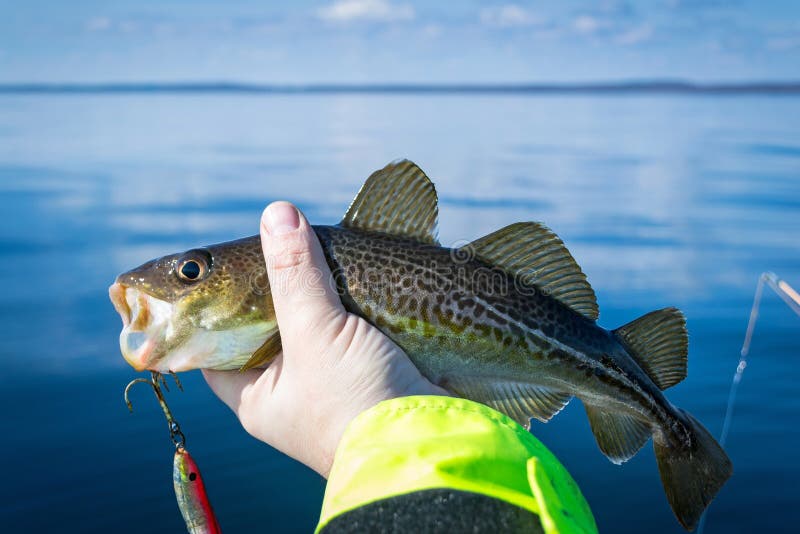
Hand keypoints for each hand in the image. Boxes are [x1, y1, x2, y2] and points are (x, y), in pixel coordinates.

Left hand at [203, 201, 447, 476]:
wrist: (431, 441)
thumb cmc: (355, 404)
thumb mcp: (315, 333)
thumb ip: (295, 274)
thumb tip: (277, 214)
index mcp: (258, 397)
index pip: (216, 347)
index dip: (213, 308)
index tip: (221, 270)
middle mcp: (290, 394)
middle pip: (268, 329)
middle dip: (275, 291)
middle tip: (278, 250)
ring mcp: (331, 386)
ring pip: (313, 328)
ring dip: (317, 294)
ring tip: (314, 253)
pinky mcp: (369, 373)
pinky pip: (351, 333)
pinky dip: (351, 306)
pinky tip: (353, 279)